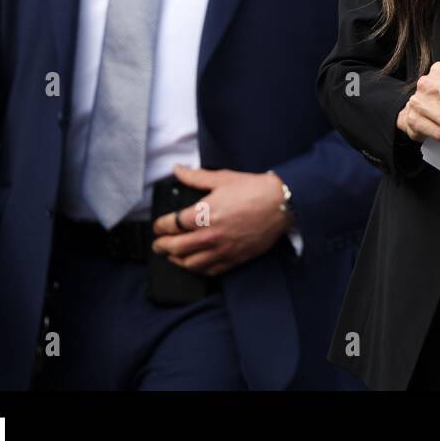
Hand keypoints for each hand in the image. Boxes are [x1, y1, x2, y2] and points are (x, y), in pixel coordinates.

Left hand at [151, 166, 289, 275]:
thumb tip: (178, 170)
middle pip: (176, 246)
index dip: (160, 225)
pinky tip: (194, 264)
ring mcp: (222, 249)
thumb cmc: (254, 189)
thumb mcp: (223, 178)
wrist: (281, 204)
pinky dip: (198, 269)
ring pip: (190, 263)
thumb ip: (196, 177)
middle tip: (157, 245)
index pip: (172, 224)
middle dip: (162, 246)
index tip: (159, 225)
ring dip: (176, 260)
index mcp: (204, 213)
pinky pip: (211, 270)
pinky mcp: (235, 258)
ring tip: (172, 256)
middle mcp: (210, 234)